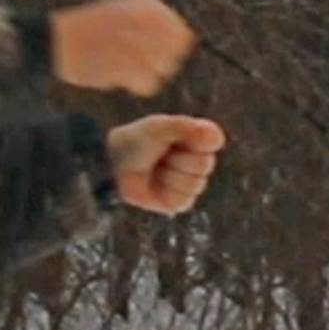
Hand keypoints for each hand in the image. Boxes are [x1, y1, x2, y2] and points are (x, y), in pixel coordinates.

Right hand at [49, 0, 196, 93]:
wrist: (56, 41)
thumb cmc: (91, 28)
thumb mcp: (125, 11)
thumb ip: (155, 23)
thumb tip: (184, 39)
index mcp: (144, 5)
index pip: (181, 32)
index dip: (174, 45)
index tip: (160, 51)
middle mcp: (143, 22)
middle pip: (175, 53)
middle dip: (163, 60)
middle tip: (141, 62)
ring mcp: (135, 43)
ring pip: (164, 69)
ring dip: (150, 72)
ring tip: (127, 68)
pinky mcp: (125, 67)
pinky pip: (148, 84)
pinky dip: (137, 84)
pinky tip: (120, 76)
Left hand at [107, 114, 225, 215]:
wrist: (112, 165)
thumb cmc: (135, 141)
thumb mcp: (159, 128)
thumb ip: (187, 128)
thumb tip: (216, 138)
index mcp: (195, 138)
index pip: (214, 140)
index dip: (194, 140)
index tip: (174, 137)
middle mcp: (195, 159)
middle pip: (205, 164)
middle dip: (177, 160)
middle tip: (159, 155)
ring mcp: (189, 182)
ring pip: (195, 184)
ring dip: (168, 176)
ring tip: (154, 170)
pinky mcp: (178, 202)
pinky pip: (184, 200)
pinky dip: (166, 192)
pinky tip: (155, 186)